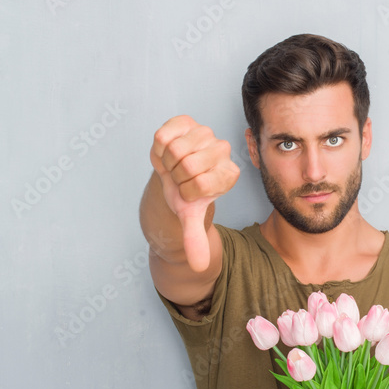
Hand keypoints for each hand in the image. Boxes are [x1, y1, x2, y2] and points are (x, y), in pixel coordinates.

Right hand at [149, 115, 239, 271]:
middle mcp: (223, 150)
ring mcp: (205, 133)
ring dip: (166, 162)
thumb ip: (195, 239)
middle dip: (176, 177)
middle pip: (188, 166)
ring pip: (176, 149)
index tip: (188, 192)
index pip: (201, 185)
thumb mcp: (190, 216)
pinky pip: (163, 135)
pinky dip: (158, 148)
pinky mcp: (186, 121)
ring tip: (173, 165)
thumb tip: (200, 266)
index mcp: (229, 174)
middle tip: (178, 178)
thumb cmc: (185, 194)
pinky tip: (166, 151)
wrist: (173, 173)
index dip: (186, 192)